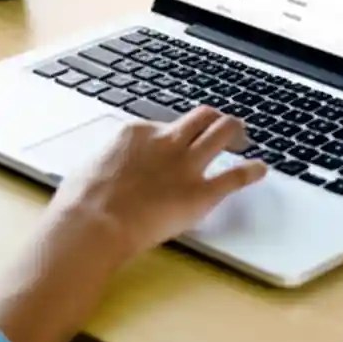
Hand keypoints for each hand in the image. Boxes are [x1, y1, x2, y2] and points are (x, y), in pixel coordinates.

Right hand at [47, 107, 267, 261]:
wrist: (92, 223)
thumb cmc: (82, 202)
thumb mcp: (90, 168)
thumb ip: (110, 164)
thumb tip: (108, 171)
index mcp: (138, 133)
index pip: (165, 126)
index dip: (173, 136)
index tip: (175, 145)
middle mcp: (166, 141)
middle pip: (200, 118)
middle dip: (212, 120)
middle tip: (221, 127)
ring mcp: (186, 165)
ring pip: (223, 132)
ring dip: (235, 132)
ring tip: (242, 136)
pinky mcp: (201, 193)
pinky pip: (235, 176)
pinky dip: (251, 171)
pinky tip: (260, 169)